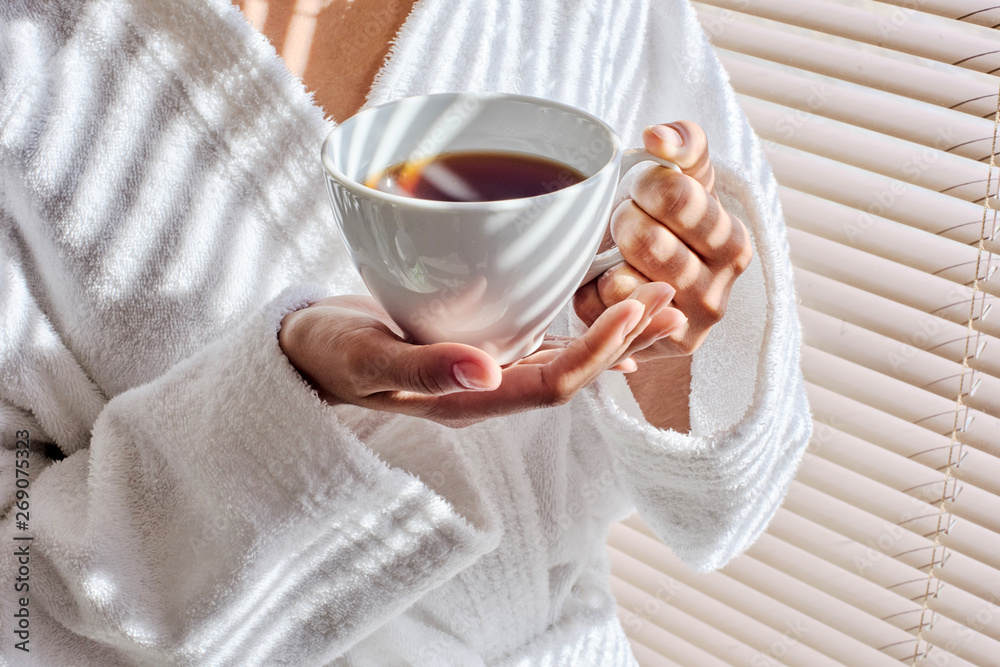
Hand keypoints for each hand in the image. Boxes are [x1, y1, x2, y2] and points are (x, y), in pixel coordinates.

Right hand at [278, 285, 672, 427]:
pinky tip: (602, 301)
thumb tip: (486, 372)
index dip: (597, 353)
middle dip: (623, 341)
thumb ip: (420, 370)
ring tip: (655, 298)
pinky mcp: (478, 345)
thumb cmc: (329, 354)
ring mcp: (485, 370)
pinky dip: (575, 320)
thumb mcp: (365, 359)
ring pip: (563, 354)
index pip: (551, 385)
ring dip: (611, 331)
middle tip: (669, 299)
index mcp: (469, 400)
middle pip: (572, 372)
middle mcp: (487, 389)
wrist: (307, 350)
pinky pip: (539, 337)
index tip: (635, 311)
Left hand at [574, 121, 752, 363]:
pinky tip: (609, 283)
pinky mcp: (648, 352)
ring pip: (620, 281)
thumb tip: (657, 138)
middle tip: (628, 223)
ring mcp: (682, 329)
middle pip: (642, 238)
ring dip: (608, 259)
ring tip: (622, 254)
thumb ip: (684, 145)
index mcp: (733, 243)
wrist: (656, 286)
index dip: (644, 185)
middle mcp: (718, 292)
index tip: (645, 191)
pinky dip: (592, 291)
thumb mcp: (688, 179)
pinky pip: (599, 311)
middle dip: (623, 221)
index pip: (674, 195)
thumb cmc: (670, 224)